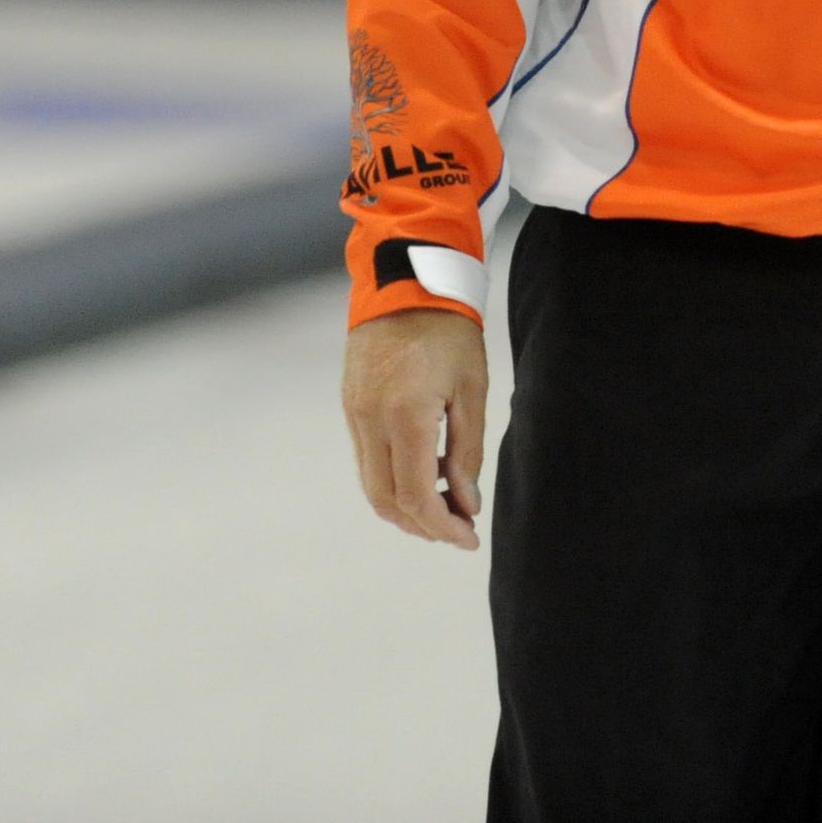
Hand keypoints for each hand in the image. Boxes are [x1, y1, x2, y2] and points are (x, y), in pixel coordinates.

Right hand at [341, 306, 488, 550]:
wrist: (405, 283)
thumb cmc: (450, 330)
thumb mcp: (473, 387)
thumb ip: (467, 449)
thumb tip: (466, 502)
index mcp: (407, 417)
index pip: (416, 496)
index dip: (442, 527)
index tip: (468, 539)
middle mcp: (371, 422)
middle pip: (387, 501)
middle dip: (423, 525)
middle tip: (458, 531)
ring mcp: (354, 415)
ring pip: (372, 486)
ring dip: (405, 507)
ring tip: (444, 509)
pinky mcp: (349, 407)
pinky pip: (367, 461)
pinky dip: (392, 481)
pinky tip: (424, 476)